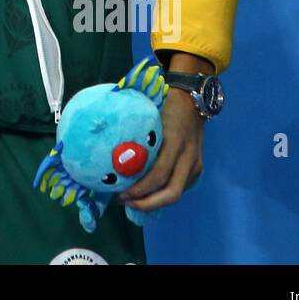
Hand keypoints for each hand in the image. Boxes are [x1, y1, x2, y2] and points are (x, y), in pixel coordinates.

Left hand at [118, 87, 202, 210]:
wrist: (193, 96)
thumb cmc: (165, 100)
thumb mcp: (148, 109)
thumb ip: (131, 126)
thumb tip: (101, 134)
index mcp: (175, 141)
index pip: (158, 174)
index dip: (139, 188)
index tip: (119, 192)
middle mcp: (188, 156)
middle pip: (171, 192)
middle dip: (147, 203)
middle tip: (124, 201)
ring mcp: (195, 163)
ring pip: (177, 193)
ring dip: (154, 202)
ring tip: (132, 200)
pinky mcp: (197, 167)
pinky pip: (181, 187)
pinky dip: (162, 193)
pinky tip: (146, 192)